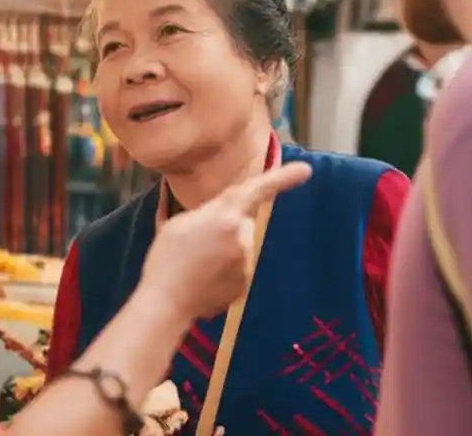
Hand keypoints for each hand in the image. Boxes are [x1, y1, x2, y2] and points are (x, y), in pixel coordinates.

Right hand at [137, 163, 312, 321]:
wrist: (165, 302)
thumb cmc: (165, 259)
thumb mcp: (178, 223)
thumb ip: (206, 212)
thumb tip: (217, 211)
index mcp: (225, 215)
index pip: (258, 190)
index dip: (283, 178)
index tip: (305, 170)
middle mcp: (241, 237)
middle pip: (241, 221)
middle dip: (225, 225)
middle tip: (196, 241)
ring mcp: (245, 264)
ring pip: (239, 246)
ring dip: (222, 250)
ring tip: (195, 263)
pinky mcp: (244, 285)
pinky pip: (237, 268)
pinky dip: (223, 271)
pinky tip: (202, 278)